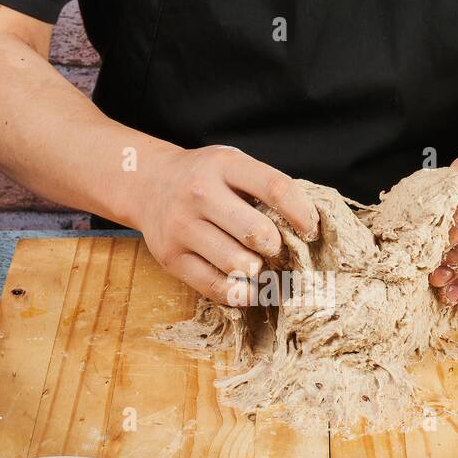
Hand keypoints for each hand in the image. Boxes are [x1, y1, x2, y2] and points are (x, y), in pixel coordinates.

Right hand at [134, 145, 319, 304]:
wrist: (147, 184)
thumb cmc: (205, 179)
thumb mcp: (232, 166)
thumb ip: (265, 189)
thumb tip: (309, 227)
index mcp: (224, 165)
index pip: (276, 188)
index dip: (302, 214)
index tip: (310, 231)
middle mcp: (199, 194)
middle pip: (257, 232)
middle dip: (277, 247)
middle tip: (277, 249)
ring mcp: (181, 227)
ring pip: (238, 264)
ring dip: (258, 271)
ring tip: (258, 265)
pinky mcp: (170, 257)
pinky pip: (215, 287)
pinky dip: (239, 293)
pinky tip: (246, 285)